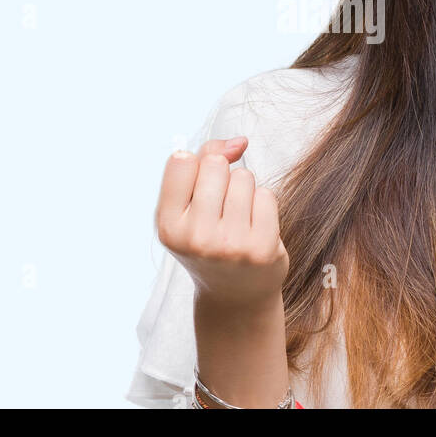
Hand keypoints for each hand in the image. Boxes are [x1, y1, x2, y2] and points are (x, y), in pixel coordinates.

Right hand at [155, 136, 288, 308]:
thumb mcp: (188, 206)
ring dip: (244, 190)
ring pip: (244, 177)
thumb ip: (203, 160)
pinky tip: (255, 227)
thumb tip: (240, 142)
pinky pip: (267, 195)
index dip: (194, 166)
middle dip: (221, 176)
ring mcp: (230, 245)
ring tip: (237, 219)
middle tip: (220, 207)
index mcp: (168, 226)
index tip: (198, 187)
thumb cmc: (208, 238)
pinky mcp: (262, 248)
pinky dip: (263, 205)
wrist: (235, 294)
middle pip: (215, 164)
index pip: (182, 161)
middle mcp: (196, 238)